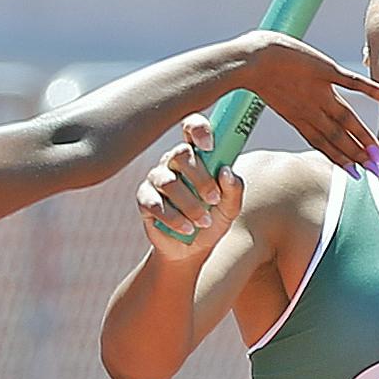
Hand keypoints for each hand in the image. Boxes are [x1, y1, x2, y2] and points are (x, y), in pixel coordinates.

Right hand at [138, 114, 244, 259]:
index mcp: (196, 155)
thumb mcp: (230, 208)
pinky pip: (155, 203)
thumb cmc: (212, 221)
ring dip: (189, 204)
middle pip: (181, 154)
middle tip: (213, 200)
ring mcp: (156, 178)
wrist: (191, 250)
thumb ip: (234, 189)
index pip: (191, 127)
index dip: (198, 129)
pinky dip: (173, 218)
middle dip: (200, 178)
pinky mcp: (144, 199)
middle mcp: (173, 161)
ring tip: (203, 222)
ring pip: (169, 181)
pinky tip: (186, 229)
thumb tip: (227, 172)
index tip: (210, 145)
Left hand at [242, 31, 378, 175]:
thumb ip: (280, 99)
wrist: (246, 58)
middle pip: (338, 137)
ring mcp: (318, 91)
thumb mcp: (269, 90)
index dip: (341, 159)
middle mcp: (311, 109)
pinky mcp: (324, 71)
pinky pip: (353, 83)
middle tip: (375, 171)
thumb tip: (274, 100)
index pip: (324, 143)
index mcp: (298, 116)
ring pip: (346, 120)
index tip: (356, 174)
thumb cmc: (252, 67)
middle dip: (357, 155)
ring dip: (363, 138)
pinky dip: (373, 91)